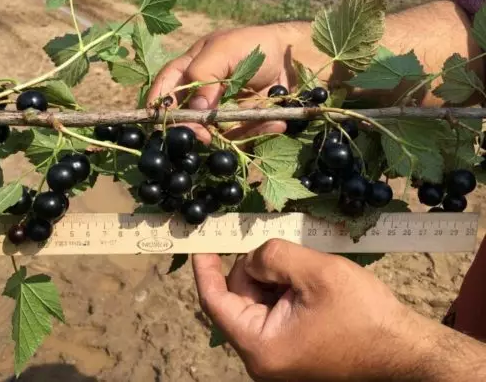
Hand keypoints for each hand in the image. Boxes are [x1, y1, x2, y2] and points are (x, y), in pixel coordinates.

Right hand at [147, 25, 294, 143]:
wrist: (296, 57)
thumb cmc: (256, 46)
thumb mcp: (226, 50)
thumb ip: (205, 74)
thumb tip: (196, 108)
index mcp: (190, 68)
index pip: (165, 87)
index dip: (158, 104)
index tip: (157, 119)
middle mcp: (202, 93)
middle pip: (185, 116)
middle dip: (193, 128)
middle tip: (204, 135)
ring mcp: (221, 110)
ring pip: (213, 132)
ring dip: (230, 133)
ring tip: (253, 122)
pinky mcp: (242, 124)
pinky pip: (241, 136)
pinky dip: (257, 132)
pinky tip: (276, 123)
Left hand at [193, 239, 441, 381]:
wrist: (404, 351)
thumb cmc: (365, 315)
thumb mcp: (315, 272)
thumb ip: (272, 256)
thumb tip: (252, 258)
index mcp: (261, 345)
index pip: (215, 302)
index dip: (205, 270)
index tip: (200, 246)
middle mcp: (262, 358)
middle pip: (238, 299)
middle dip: (255, 271)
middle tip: (286, 258)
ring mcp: (277, 357)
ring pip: (256, 303)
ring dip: (274, 281)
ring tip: (307, 277)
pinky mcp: (291, 352)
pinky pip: (273, 313)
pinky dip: (283, 292)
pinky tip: (307, 286)